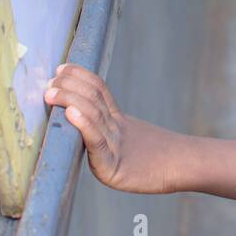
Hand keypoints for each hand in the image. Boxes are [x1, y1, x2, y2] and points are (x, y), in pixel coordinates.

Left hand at [44, 63, 184, 194]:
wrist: (184, 168)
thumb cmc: (158, 160)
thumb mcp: (131, 141)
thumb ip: (109, 133)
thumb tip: (88, 122)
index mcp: (118, 121)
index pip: (98, 89)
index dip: (80, 75)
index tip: (63, 67)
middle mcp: (116, 128)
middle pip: (93, 98)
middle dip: (69, 86)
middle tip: (51, 79)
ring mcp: (116, 146)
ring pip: (92, 115)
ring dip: (69, 100)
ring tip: (52, 92)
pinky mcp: (114, 168)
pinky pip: (97, 142)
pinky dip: (83, 125)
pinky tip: (71, 114)